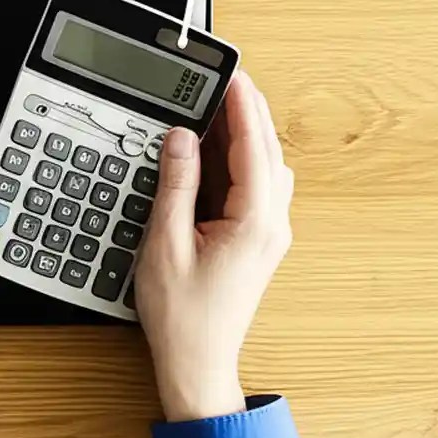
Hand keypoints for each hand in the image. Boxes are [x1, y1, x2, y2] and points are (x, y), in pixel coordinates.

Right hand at [134, 72, 293, 421]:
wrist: (198, 363)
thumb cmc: (181, 316)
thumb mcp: (165, 245)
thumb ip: (175, 186)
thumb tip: (179, 139)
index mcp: (254, 223)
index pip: (253, 147)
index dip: (242, 106)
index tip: (232, 74)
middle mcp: (272, 225)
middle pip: (267, 152)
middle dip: (247, 112)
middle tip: (224, 80)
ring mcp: (269, 233)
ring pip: (267, 168)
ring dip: (245, 135)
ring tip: (216, 111)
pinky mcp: (258, 240)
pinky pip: (258, 186)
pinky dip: (241, 160)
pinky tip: (215, 154)